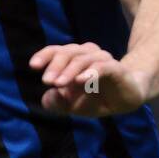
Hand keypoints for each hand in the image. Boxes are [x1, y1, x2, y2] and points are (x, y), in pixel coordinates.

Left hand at [29, 42, 150, 117]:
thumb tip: (48, 96)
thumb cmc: (96, 99)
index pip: (57, 51)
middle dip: (55, 65)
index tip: (33, 65)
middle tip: (46, 81)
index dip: (45, 55)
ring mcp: (103, 61)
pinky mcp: (116, 69)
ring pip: (84, 59)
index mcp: (74, 59)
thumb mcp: (73, 106)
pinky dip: (91, 72)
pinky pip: (103, 67)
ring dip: (70, 70)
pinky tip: (81, 81)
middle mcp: (88, 55)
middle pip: (68, 52)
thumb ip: (57, 103)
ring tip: (59, 83)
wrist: (126, 101)